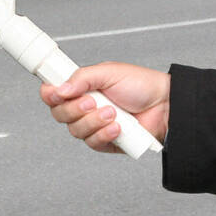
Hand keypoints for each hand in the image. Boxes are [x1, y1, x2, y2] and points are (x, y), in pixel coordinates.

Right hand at [40, 63, 170, 153]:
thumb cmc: (141, 86)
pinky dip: (105, 134)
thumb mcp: (109, 72)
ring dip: (94, 121)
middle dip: (75, 109)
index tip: (57, 93)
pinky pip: (92, 143)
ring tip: (113, 112)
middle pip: (59, 115)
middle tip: (93, 101)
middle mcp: (84, 107)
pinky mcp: (103, 141)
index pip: (53, 94)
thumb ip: (82, 77)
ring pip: (75, 131)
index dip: (50, 94)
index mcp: (81, 88)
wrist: (165, 105)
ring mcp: (92, 126)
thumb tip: (60, 88)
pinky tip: (118, 127)